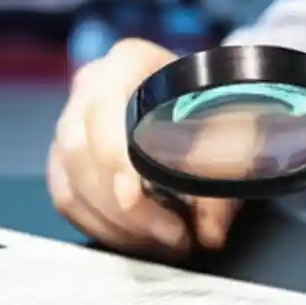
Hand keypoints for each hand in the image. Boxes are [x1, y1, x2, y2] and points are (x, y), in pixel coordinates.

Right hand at [49, 39, 241, 259]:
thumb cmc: (219, 103)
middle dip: (125, 207)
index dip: (114, 158)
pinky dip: (103, 229)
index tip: (135, 198)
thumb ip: (229, 171)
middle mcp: (91, 88)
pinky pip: (68, 202)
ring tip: (164, 242)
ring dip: (117, 225)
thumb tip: (211, 229)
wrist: (209, 102)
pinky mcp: (66, 161)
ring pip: (71, 184)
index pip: (103, 109)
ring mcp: (72, 124)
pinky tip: (139, 239)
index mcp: (128, 62)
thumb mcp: (239, 124)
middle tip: (172, 235)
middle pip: (80, 151)